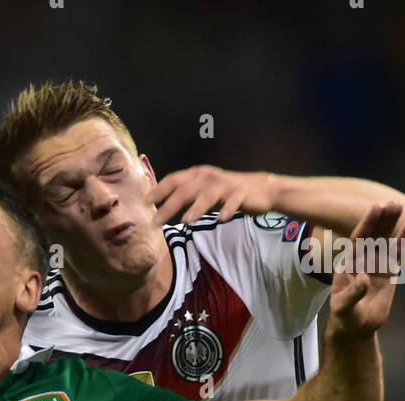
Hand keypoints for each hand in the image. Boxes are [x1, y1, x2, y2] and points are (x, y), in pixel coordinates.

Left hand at [148, 166, 276, 226]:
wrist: (259, 189)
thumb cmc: (225, 191)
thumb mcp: (203, 189)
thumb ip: (185, 193)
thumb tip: (160, 204)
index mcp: (197, 175)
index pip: (174, 180)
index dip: (159, 190)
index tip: (144, 202)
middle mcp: (209, 178)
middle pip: (186, 190)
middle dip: (169, 205)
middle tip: (156, 221)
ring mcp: (225, 186)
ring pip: (208, 196)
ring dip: (197, 208)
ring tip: (186, 221)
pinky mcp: (241, 194)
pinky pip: (233, 203)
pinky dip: (227, 210)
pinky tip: (220, 220)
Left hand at [328, 201, 404, 338]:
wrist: (356, 325)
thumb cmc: (345, 316)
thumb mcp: (343, 307)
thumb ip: (352, 293)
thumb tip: (364, 278)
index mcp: (348, 263)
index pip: (357, 239)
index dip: (366, 223)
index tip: (376, 208)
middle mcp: (361, 259)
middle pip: (372, 234)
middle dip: (381, 219)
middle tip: (392, 202)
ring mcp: (375, 262)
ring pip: (385, 238)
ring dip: (392, 222)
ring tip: (400, 205)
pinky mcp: (389, 269)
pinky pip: (397, 249)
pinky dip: (404, 235)